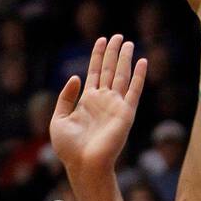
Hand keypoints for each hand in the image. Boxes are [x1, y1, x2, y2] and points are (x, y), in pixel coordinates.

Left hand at [49, 36, 146, 181]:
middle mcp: (103, 101)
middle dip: (113, 52)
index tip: (101, 40)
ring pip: (121, 76)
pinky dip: (139, 76)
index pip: (94, 73)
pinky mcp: (125, 113)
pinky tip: (142, 62)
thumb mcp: (58, 119)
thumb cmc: (69, 148)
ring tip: (128, 42)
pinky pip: (134, 91)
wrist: (84, 165)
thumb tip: (77, 77)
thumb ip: (65, 97)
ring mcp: (115, 106)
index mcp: (87, 101)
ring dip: (125, 59)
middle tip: (118, 35)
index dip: (97, 56)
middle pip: (109, 70)